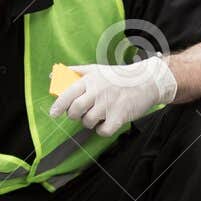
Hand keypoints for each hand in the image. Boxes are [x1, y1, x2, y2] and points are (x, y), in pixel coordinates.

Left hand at [48, 57, 176, 135]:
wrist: (147, 81)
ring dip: (90, 122)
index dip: (58, 106)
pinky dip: (102, 129)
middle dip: (75, 115)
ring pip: (87, 122)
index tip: (53, 114)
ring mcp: (108, 105)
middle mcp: (98, 92)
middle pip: (75, 111)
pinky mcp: (119, 116)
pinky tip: (107, 122)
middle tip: (81, 113)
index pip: (68, 94)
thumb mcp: (97, 69)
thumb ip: (75, 72)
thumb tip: (52, 74)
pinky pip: (102, 131)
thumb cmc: (119, 76)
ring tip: (99, 114)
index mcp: (90, 80)